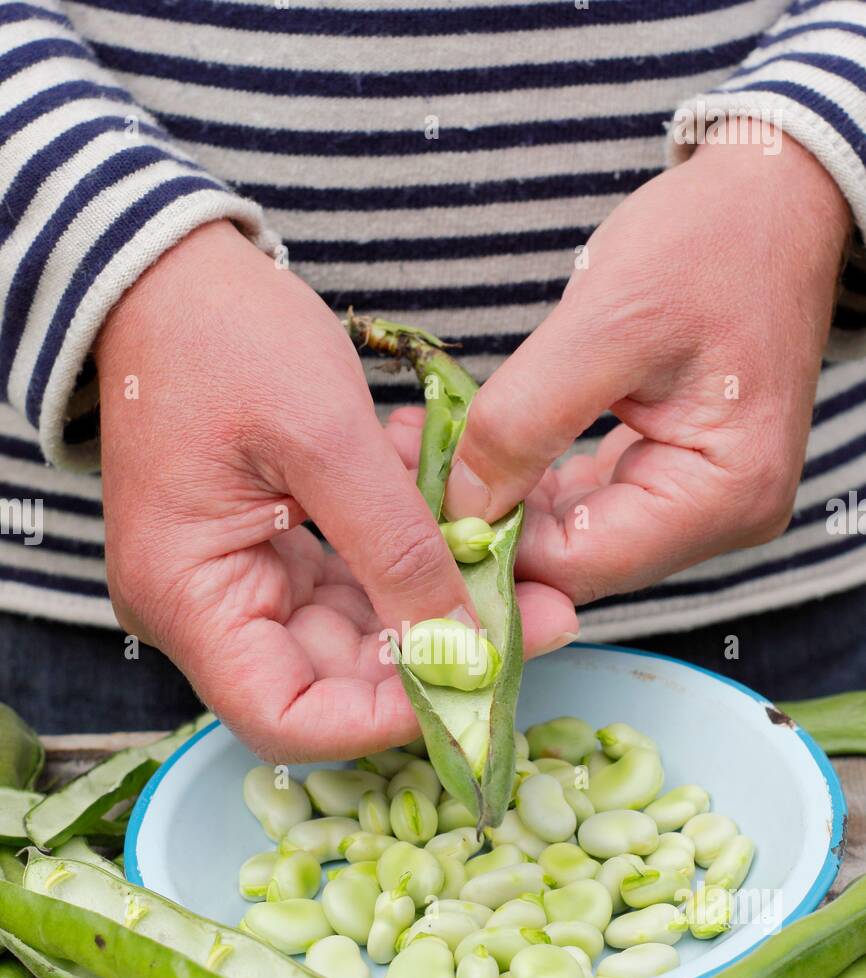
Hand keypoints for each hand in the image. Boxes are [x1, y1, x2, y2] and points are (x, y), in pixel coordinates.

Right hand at [96, 221, 574, 759]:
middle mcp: (205, 611)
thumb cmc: (222, 337)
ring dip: (435, 611)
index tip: (477, 682)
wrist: (170, 273)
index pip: (288, 719)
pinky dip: (410, 568)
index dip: (384, 722)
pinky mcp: (270, 554)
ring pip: (354, 641)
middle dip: (435, 658)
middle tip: (540, 617)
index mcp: (188, 598)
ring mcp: (239, 584)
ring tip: (522, 572)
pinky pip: (351, 590)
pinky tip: (468, 531)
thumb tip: (465, 648)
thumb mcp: (326, 438)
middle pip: (330, 686)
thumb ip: (397, 550)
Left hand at [443, 123, 851, 605]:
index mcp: (724, 495)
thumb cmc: (710, 241)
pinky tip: (472, 445)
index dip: (491, 545)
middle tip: (403, 462)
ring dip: (499, 499)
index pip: (581, 563)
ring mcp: (701, 503)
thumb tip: (460, 506)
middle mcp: (722, 519)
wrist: (771, 198)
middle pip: (576, 558)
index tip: (414, 502)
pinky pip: (586, 501)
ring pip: (572, 534)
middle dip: (487, 519)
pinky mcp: (674, 477)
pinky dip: (528, 477)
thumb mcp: (606, 322)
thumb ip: (526, 420)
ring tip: (424, 444)